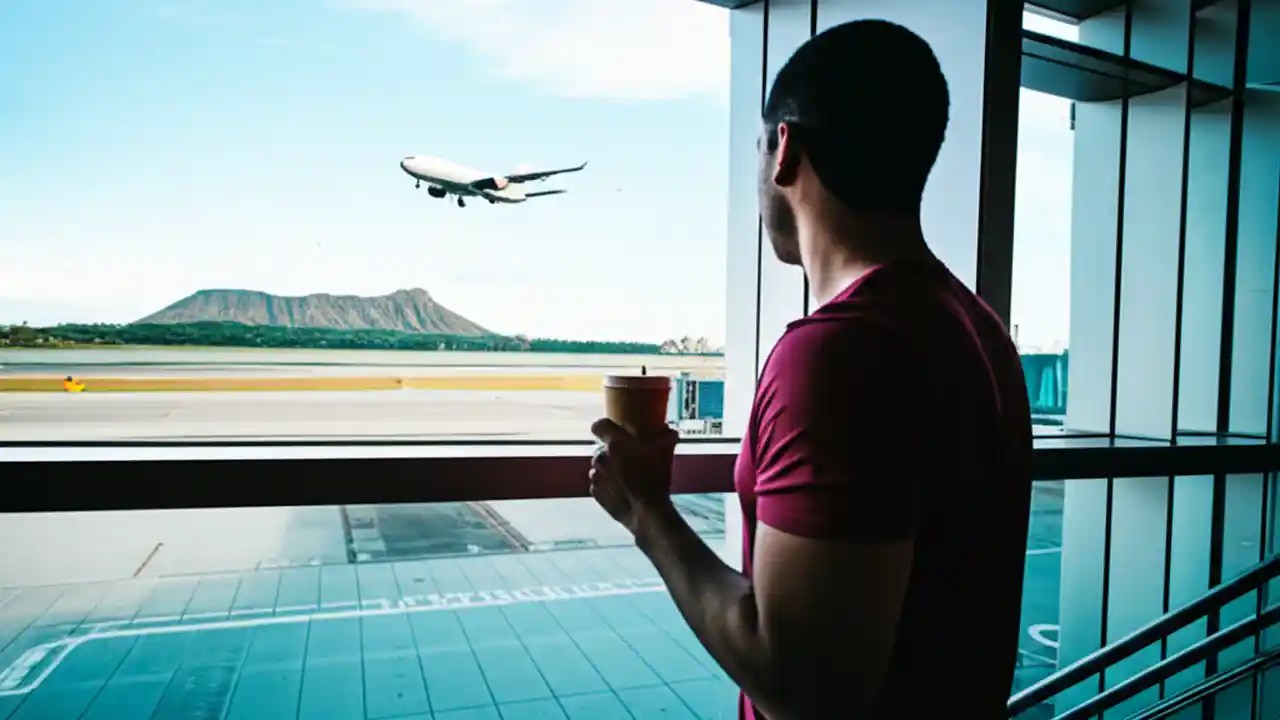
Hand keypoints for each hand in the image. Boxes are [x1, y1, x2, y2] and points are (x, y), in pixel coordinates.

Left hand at [589, 419, 678, 533]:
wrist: (647, 512)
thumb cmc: (655, 479)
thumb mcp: (665, 454)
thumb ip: (667, 437)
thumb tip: (670, 431)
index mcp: (615, 443)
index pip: (598, 425)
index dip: (605, 427)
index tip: (614, 432)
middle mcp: (601, 457)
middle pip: (602, 448)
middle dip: (613, 452)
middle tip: (629, 460)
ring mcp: (595, 475)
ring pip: (600, 466)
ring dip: (609, 469)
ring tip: (626, 478)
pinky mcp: (594, 492)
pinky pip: (598, 483)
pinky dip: (607, 484)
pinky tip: (621, 490)